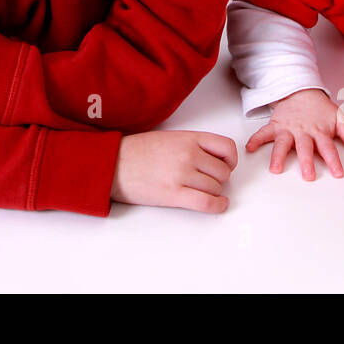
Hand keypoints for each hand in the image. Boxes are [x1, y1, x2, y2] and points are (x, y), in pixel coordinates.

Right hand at [111, 131, 237, 212]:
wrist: (112, 163)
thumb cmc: (136, 151)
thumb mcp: (168, 138)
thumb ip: (192, 145)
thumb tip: (213, 160)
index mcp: (188, 138)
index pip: (226, 147)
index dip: (231, 160)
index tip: (226, 166)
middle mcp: (188, 154)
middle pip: (223, 172)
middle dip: (219, 179)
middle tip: (208, 181)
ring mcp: (182, 174)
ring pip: (215, 188)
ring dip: (213, 192)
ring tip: (201, 191)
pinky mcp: (174, 194)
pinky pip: (206, 203)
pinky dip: (217, 206)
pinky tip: (218, 205)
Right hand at [245, 88, 343, 178]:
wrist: (301, 91)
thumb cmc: (320, 109)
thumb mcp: (339, 119)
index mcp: (320, 132)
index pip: (328, 148)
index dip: (334, 161)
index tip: (338, 174)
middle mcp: (303, 132)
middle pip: (305, 148)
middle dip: (306, 161)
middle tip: (308, 175)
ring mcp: (288, 129)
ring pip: (283, 143)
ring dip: (278, 156)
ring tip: (275, 168)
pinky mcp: (275, 125)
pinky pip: (264, 132)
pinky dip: (256, 140)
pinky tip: (249, 148)